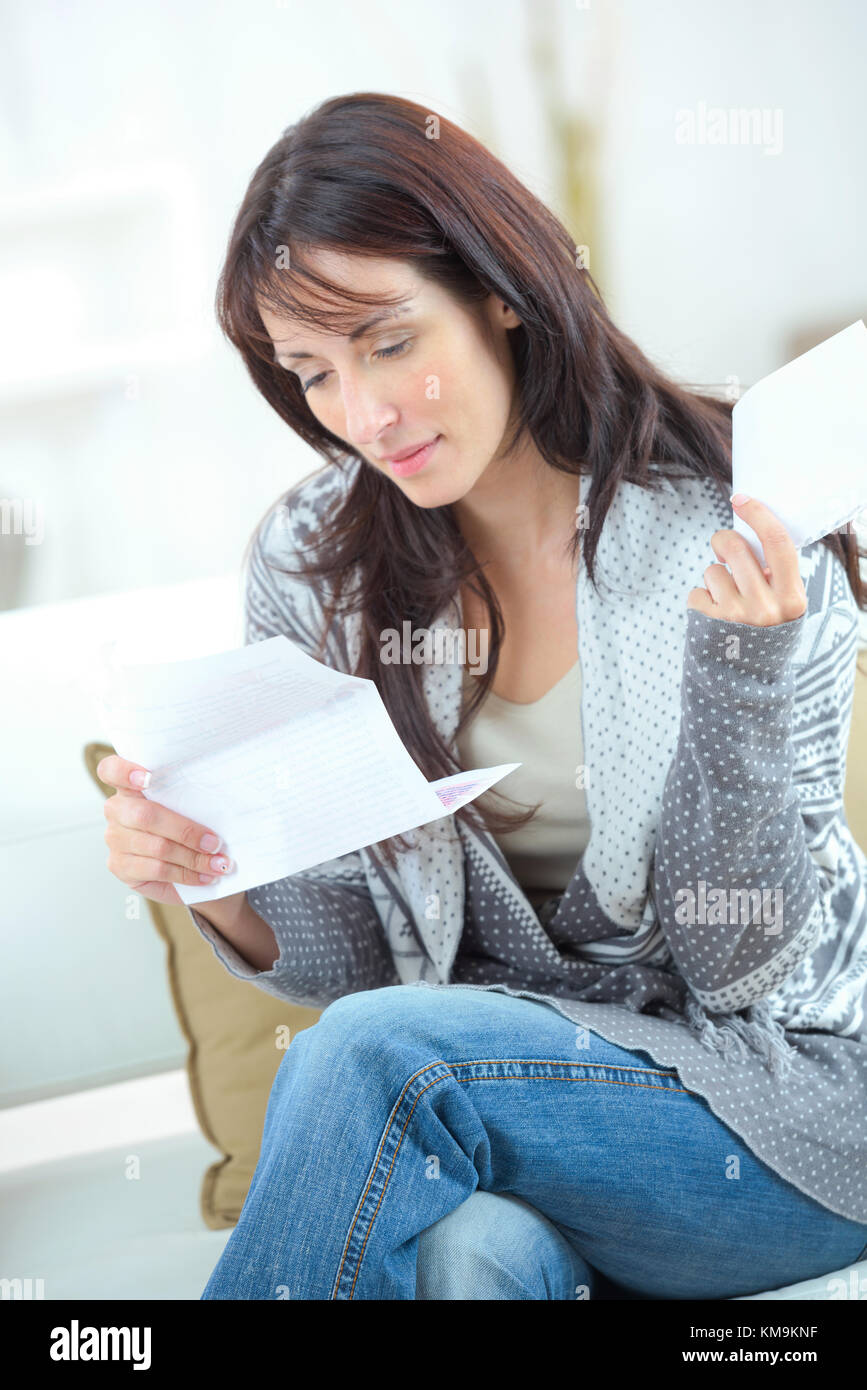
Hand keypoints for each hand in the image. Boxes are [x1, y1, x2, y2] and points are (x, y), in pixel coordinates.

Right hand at [99, 754, 236, 906]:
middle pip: (144, 815)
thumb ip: (190, 799)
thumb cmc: (186, 828)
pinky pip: (156, 869)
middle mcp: (117, 810)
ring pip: (157, 846)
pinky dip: (185, 874)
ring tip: (218, 864)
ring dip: (193, 858)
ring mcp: (115, 839)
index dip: (124, 770)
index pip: (111, 770)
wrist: (183, 866)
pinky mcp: (120, 866)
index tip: (148, 777)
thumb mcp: (189, 808)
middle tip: (214, 843)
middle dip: (186, 831)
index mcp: (130, 786)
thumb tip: (221, 803)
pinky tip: (203, 876)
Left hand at [686, 494, 807, 626]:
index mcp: (792, 598)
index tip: (741, 498)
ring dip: (714, 578)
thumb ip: (775, 575)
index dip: (758, 515)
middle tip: (722, 546)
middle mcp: (766, 608)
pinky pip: (696, 592)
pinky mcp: (708, 625)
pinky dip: (701, 599)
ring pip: (712, 570)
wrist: (746, 682)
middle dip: (723, 540)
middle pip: (735, 548)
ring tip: (725, 598)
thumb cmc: (765, 632)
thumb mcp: (784, 606)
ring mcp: (735, 618)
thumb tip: (750, 532)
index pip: (778, 544)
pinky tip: (713, 616)